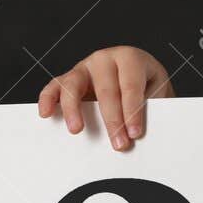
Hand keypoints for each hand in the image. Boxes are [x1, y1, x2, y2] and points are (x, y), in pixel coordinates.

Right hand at [37, 46, 175, 149]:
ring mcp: (84, 67)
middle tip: (119, 144)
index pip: (130, 86)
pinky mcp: (69, 78)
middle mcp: (105, 59)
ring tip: (77, 130)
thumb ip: (148, 109)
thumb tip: (137, 136)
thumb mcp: (155, 93)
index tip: (135, 133)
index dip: (132, 111)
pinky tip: (46, 113)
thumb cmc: (147, 86)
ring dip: (74, 109)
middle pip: (105, 90)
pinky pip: (55, 86)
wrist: (140, 77)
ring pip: (74, 85)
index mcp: (130, 58)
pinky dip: (47, 99)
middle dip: (112, 120)